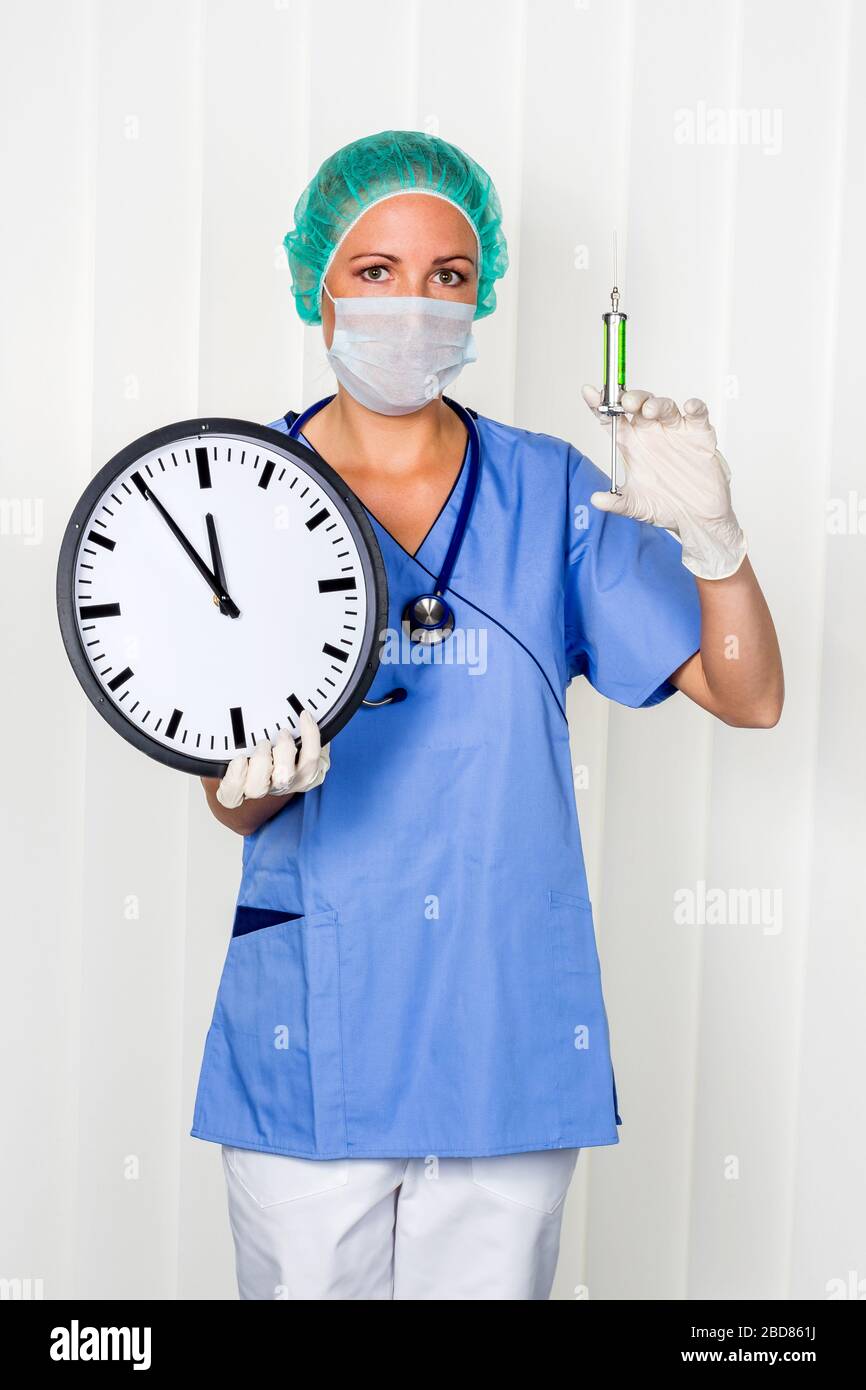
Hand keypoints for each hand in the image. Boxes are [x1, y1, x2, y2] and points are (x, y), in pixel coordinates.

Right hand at [216, 710, 329, 807]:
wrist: (297, 752)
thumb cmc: (261, 745)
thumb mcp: (238, 743)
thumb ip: (227, 740)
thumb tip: (209, 716)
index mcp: (243, 784)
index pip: (230, 796)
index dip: (233, 780)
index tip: (239, 758)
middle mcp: (265, 788)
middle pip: (258, 788)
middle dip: (260, 762)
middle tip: (263, 743)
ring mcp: (288, 784)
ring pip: (286, 776)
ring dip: (284, 751)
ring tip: (283, 733)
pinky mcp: (309, 774)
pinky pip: (311, 758)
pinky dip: (310, 736)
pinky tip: (305, 718)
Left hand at [581, 386, 747, 580]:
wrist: (698, 518)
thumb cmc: (667, 506)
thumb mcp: (637, 506)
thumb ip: (616, 502)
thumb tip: (596, 500)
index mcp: (632, 445)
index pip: (612, 420)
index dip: (600, 405)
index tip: (589, 393)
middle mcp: (651, 434)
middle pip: (638, 406)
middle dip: (630, 399)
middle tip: (625, 401)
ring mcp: (675, 432)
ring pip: (664, 406)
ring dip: (656, 404)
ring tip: (648, 411)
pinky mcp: (699, 435)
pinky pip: (698, 415)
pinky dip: (695, 408)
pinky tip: (689, 408)